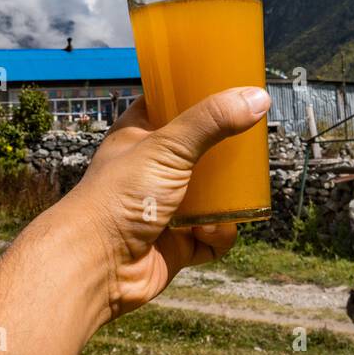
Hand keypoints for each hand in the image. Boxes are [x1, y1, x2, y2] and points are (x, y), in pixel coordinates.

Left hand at [66, 86, 271, 320]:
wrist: (95, 265)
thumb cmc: (117, 196)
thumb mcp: (167, 148)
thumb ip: (212, 121)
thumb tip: (258, 98)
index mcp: (140, 136)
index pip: (170, 105)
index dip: (197, 95)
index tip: (230, 89)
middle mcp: (152, 169)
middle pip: (200, 151)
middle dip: (225, 154)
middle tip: (248, 145)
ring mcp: (166, 207)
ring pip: (213, 195)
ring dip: (226, 200)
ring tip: (232, 197)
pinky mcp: (177, 243)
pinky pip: (213, 236)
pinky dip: (218, 236)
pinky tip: (209, 233)